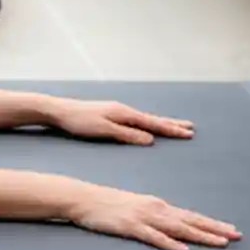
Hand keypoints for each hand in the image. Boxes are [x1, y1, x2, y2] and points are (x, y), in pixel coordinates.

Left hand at [49, 99, 193, 144]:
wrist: (59, 111)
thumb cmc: (79, 121)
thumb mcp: (104, 130)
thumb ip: (127, 135)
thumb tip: (150, 139)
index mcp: (124, 114)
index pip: (153, 123)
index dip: (171, 129)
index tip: (188, 134)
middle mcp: (123, 110)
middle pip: (152, 118)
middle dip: (171, 124)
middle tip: (190, 128)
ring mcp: (117, 111)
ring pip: (145, 118)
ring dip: (161, 122)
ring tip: (175, 125)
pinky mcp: (110, 115)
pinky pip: (136, 119)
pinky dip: (147, 122)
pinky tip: (146, 125)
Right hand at [68, 186, 241, 249]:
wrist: (83, 198)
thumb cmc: (106, 202)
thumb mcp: (134, 205)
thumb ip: (153, 214)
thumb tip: (171, 224)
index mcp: (156, 205)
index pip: (190, 216)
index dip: (211, 223)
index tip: (230, 229)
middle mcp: (155, 209)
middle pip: (190, 221)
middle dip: (215, 228)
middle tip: (236, 235)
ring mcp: (143, 217)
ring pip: (178, 228)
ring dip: (201, 235)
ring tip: (220, 242)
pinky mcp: (130, 226)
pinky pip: (154, 237)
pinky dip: (169, 243)